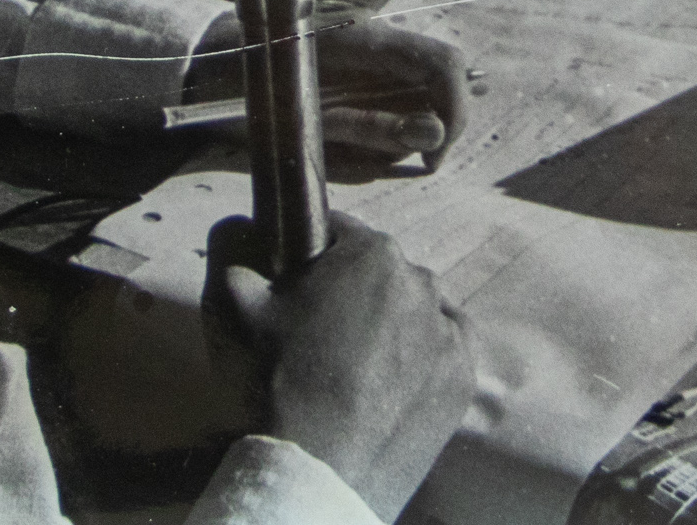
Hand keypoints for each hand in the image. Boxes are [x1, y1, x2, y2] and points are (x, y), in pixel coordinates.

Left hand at [182, 11, 470, 169]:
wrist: (204, 65)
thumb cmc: (246, 89)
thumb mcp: (307, 120)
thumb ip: (372, 125)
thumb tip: (432, 133)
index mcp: (367, 41)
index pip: (443, 64)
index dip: (454, 111)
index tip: (432, 156)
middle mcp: (377, 41)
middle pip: (440, 79)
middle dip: (432, 125)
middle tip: (396, 160)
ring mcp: (368, 54)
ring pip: (418, 96)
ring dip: (401, 131)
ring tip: (350, 145)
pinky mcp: (356, 71)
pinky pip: (391, 102)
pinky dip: (381, 129)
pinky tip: (344, 136)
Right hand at [203, 212, 473, 519]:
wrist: (318, 466)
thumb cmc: (276, 378)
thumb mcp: (235, 304)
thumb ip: (234, 250)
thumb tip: (243, 229)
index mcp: (372, 252)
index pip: (340, 234)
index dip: (314, 256)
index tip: (299, 286)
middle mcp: (421, 280)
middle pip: (381, 274)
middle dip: (354, 293)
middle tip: (321, 336)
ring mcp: (447, 331)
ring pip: (414, 311)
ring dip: (390, 324)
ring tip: (354, 368)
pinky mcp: (462, 375)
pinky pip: (442, 350)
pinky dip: (421, 358)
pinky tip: (388, 381)